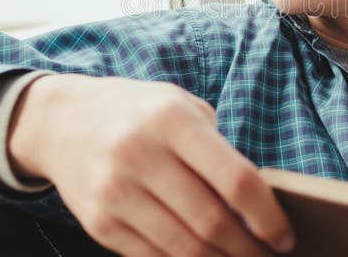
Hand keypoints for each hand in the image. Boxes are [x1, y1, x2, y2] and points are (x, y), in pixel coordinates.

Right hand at [7, 74, 295, 255]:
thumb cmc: (138, 112)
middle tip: (269, 256)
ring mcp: (116, 192)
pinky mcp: (99, 222)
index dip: (268, 216)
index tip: (284, 236)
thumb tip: (258, 204)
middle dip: (250, 250)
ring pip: (184, 249)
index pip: (236, 180)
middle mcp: (141, 154)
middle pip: (212, 222)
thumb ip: (217, 149)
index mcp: (172, 120)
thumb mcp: (180, 106)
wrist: (62, 121)